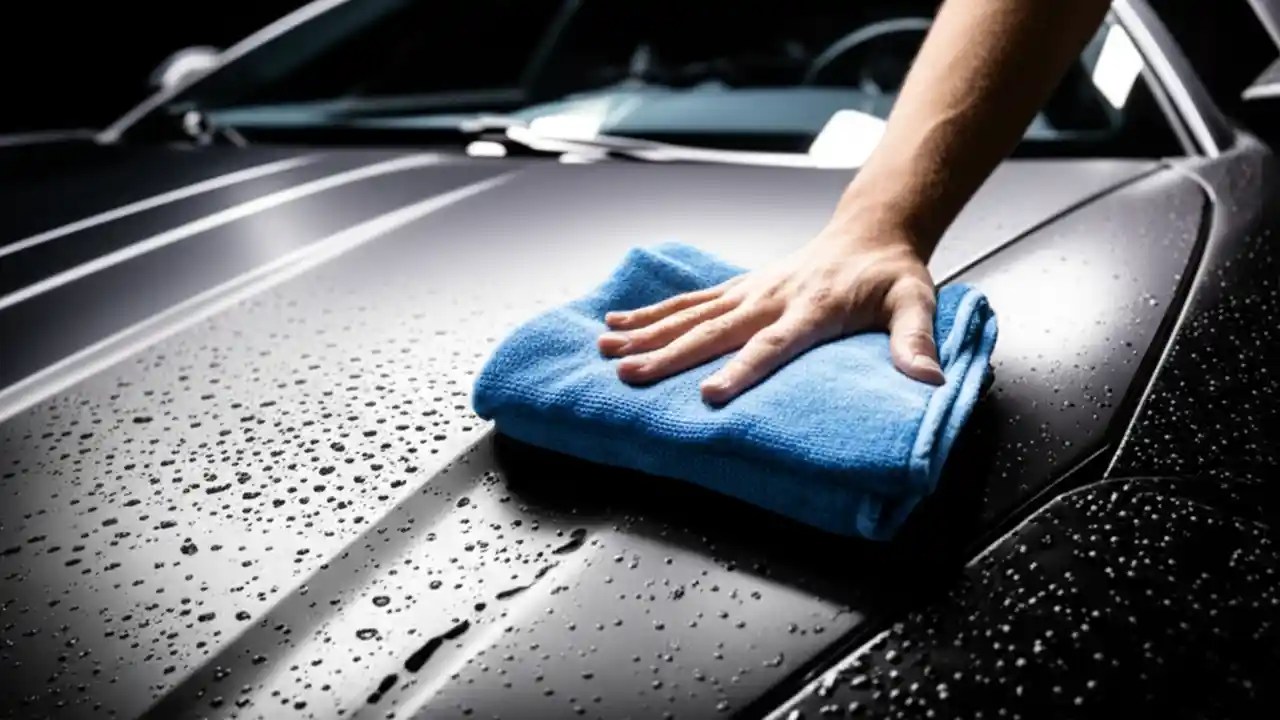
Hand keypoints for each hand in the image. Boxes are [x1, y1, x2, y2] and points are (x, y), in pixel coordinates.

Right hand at [597, 228, 943, 404]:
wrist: (870, 232)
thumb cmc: (890, 275)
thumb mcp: (914, 303)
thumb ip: (915, 341)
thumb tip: (927, 379)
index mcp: (811, 309)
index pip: (772, 346)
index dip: (742, 371)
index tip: (710, 395)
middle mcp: (771, 299)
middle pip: (714, 331)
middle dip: (669, 355)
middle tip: (629, 374)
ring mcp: (750, 292)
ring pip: (691, 314)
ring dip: (647, 332)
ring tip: (606, 347)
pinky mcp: (739, 289)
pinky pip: (690, 302)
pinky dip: (653, 313)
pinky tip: (620, 322)